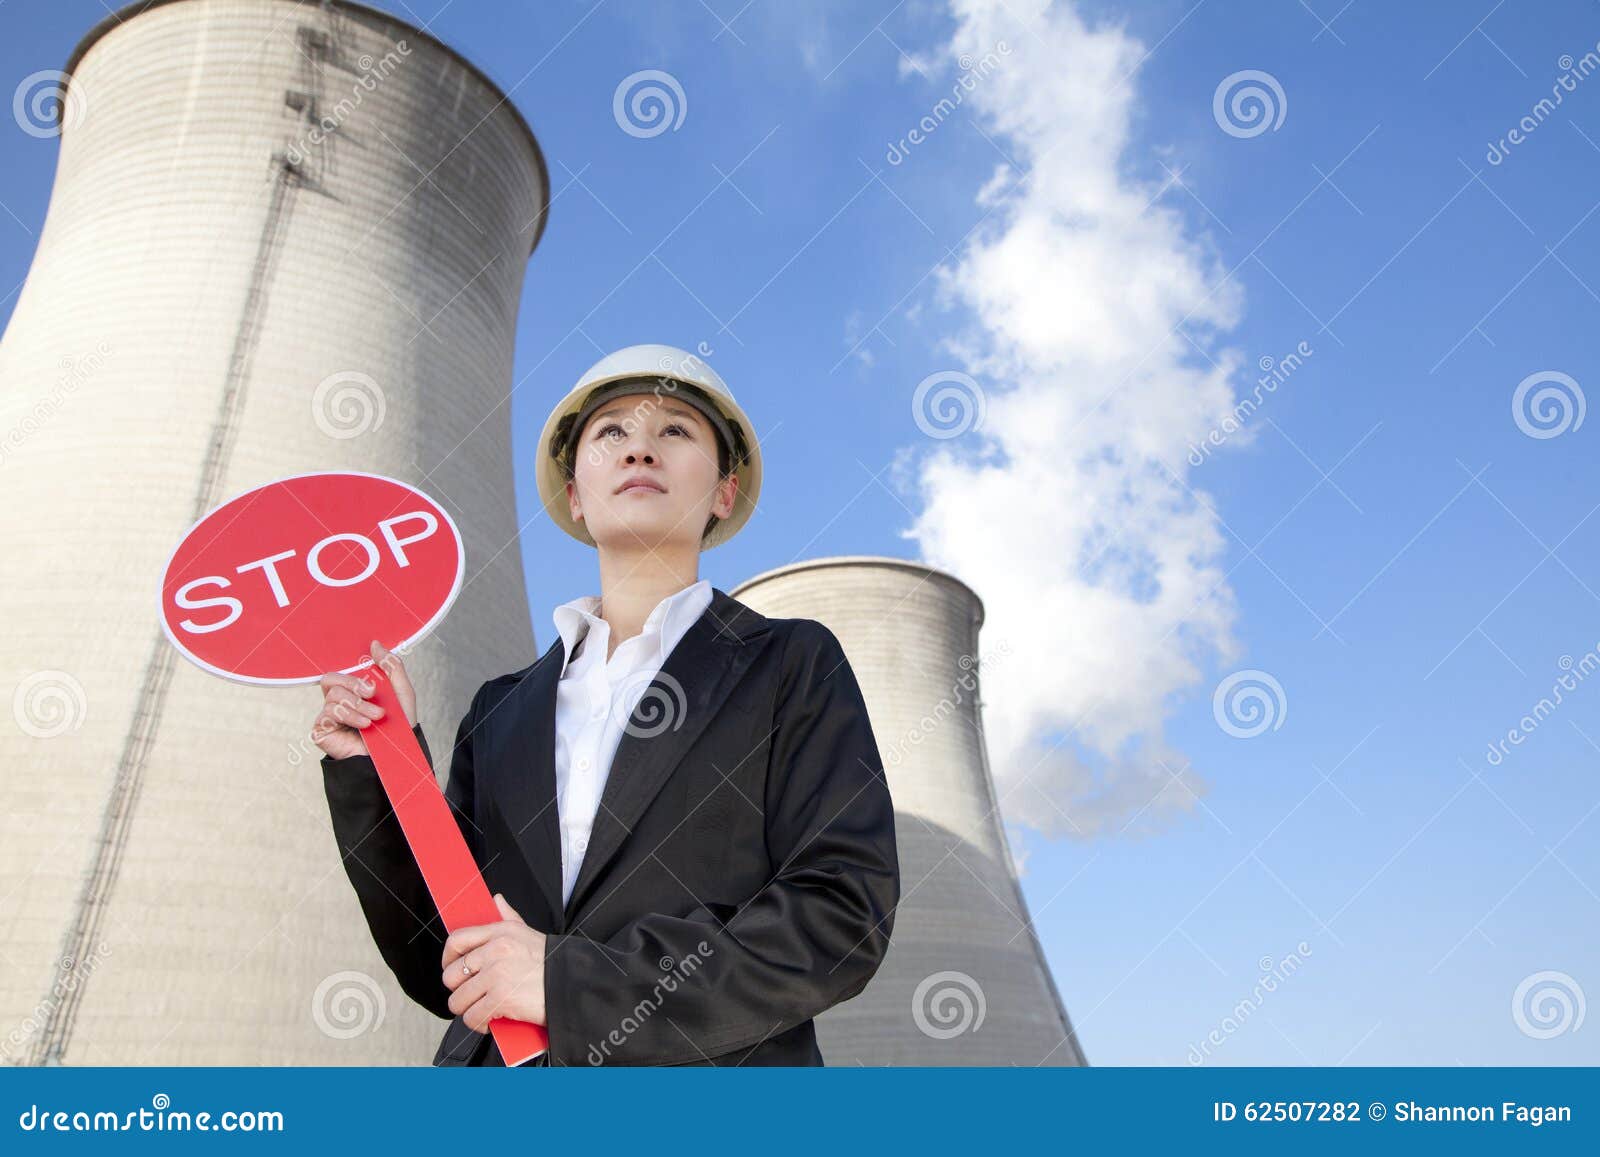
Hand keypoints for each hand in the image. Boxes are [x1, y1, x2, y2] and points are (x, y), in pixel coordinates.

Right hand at [311, 640, 417, 760]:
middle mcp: (339, 702)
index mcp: (354, 691)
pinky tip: (364, 726)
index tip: (374, 684)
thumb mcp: (401, 693)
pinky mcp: (322, 731)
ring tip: (375, 718)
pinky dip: (349, 716)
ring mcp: (329, 717)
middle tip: (373, 695)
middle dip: (355, 685)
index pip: (343, 672)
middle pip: (331, 679)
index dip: (355, 674)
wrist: (394, 757)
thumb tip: (375, 644)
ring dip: (358, 705)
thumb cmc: (399, 728)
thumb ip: (390, 666)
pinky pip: (327, 713)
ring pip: (333, 695)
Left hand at [441, 894, 547, 1031]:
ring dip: (467, 1010)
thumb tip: (496, 900)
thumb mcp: (529, 932)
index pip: (456, 940)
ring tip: (481, 1009)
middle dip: (458, 990)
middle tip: (471, 995)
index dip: (447, 959)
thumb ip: (508, 916)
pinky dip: (479, 1024)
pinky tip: (491, 1021)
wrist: (573, 984)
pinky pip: (473, 1017)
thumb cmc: (552, 962)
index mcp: (500, 932)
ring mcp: (497, 975)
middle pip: (452, 975)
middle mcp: (496, 951)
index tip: (452, 969)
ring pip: (459, 1000)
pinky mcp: (500, 999)